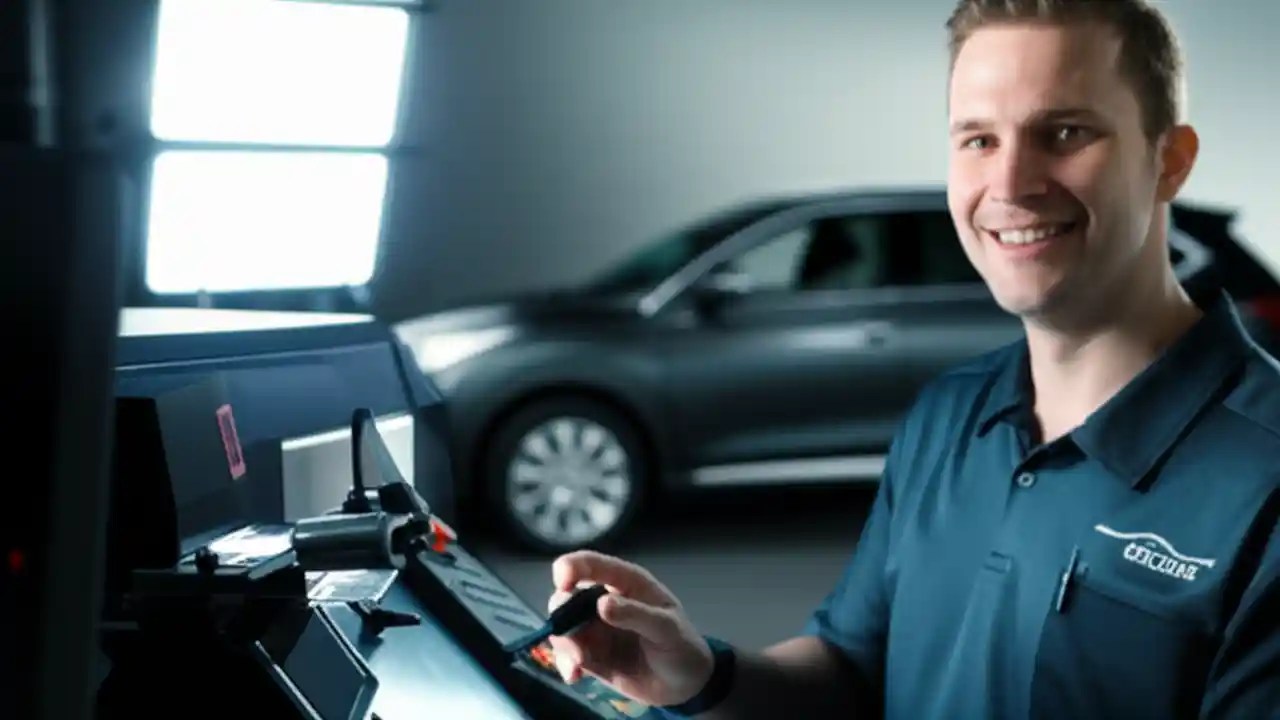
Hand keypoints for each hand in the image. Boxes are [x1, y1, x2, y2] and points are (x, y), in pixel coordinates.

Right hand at [547, 550, 713, 706]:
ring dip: (564, 644)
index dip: (571, 567)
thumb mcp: (666, 628)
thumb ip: (635, 614)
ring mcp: (595, 629)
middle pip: (567, 596)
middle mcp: (604, 601)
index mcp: (625, 583)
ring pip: (563, 627)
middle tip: (572, 637)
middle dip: (562, 615)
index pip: (592, 564)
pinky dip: (565, 663)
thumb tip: (601, 604)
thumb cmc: (681, 645)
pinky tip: (575, 676)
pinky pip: (567, 654)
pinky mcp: (591, 655)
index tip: (563, 582)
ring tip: (579, 664)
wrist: (686, 685)